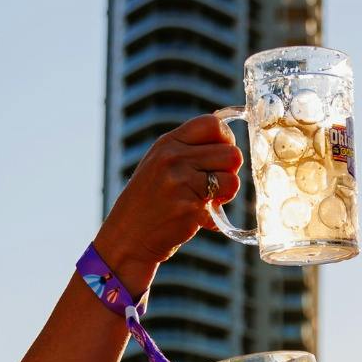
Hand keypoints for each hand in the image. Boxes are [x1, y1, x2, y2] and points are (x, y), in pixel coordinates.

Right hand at [92, 115, 243, 294]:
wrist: (129, 236)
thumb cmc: (149, 202)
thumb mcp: (160, 165)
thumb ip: (189, 151)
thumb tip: (228, 141)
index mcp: (168, 143)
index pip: (212, 124)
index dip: (227, 139)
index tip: (222, 156)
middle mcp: (173, 158)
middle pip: (231, 153)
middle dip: (229, 172)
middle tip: (214, 185)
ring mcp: (181, 182)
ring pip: (233, 180)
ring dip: (227, 194)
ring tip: (207, 201)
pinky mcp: (189, 207)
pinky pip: (222, 207)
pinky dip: (215, 217)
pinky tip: (199, 220)